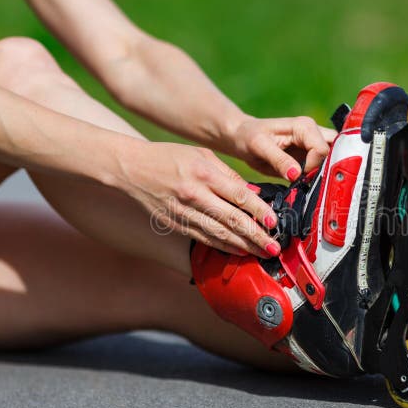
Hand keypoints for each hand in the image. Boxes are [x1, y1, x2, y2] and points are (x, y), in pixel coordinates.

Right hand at [113, 140, 280, 256]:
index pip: (239, 196)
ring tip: (262, 253)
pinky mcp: (177, 224)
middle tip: (275, 248)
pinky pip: (205, 238)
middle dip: (257, 236)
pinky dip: (223, 246)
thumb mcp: (202, 154)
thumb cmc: (170, 157)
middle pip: (233, 220)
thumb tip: (252, 193)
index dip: (259, 211)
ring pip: (220, 234)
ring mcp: (185, 213)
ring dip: (244, 246)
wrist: (132, 168)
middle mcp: (196, 195)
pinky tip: (238, 251)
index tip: (274, 222)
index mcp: (204, 174)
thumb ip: (228, 174)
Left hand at [229, 115, 335, 179]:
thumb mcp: (259, 146)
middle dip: (329, 168)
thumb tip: (296, 175)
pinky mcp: (312, 156)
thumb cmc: (249, 137)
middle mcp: (315, 133)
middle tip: (312, 182)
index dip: (313, 166)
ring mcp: (315, 145)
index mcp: (305, 127)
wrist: (243, 139)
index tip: (298, 176)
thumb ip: (279, 160)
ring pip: (335, 159)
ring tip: (311, 183)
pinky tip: (311, 184)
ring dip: (327, 174)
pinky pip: (325, 167)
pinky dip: (321, 177)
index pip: (322, 150)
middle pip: (336, 152)